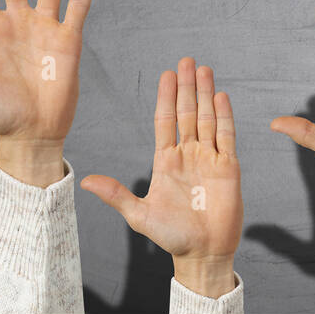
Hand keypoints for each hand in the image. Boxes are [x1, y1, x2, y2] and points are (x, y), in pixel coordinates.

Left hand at [82, 58, 242, 298]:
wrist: (203, 253)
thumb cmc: (171, 236)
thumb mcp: (139, 214)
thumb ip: (116, 194)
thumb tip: (86, 181)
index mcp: (165, 161)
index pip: (165, 121)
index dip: (165, 97)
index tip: (166, 74)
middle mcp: (188, 155)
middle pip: (187, 113)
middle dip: (186, 87)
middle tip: (186, 61)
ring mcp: (209, 159)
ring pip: (207, 119)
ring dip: (205, 94)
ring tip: (204, 70)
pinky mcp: (228, 167)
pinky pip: (226, 136)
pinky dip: (224, 116)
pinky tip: (220, 97)